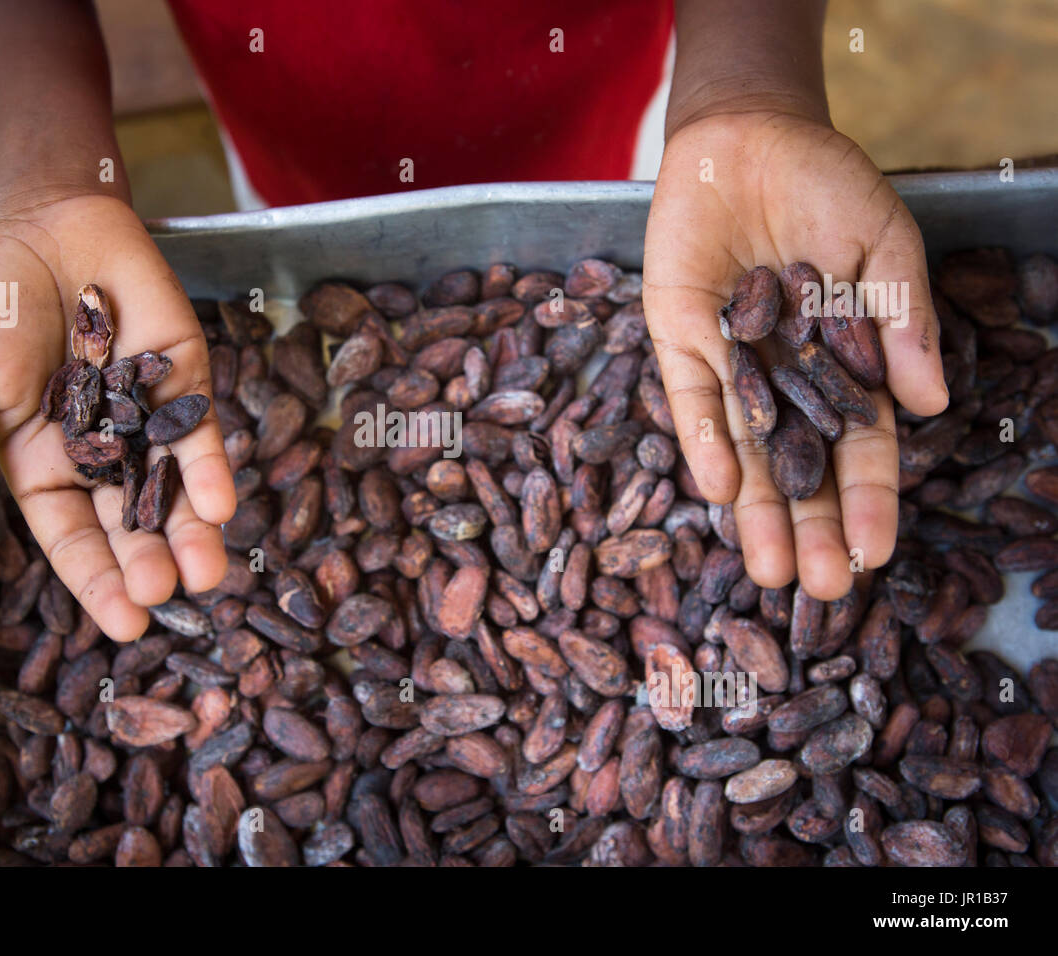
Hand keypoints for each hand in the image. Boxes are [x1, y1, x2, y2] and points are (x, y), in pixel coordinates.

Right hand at [0, 194, 235, 639]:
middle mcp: (102, 456)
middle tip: (165, 597)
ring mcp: (148, 423)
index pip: (73, 540)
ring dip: (192, 531)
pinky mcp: (185, 385)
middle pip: (130, 525)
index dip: (96, 583)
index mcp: (44, 468)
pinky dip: (209, 468)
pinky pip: (199, 434)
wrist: (42, 225)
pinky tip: (220, 503)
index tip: (122, 624)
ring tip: (207, 571)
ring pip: (174, 491)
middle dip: (148, 563)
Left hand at [643, 110, 947, 599]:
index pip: (859, 447)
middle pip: (798, 468)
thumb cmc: (826, 185)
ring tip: (770, 570)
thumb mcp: (883, 242)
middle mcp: (783, 379)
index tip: (875, 554)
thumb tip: (931, 404)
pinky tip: (719, 490)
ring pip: (743, 450)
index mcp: (843, 364)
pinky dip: (702, 441)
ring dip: (755, 510)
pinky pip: (691, 399)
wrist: (746, 137)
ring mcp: (729, 364)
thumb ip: (900, 319)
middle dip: (810, 527)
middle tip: (818, 589)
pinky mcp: (678, 341)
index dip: (869, 500)